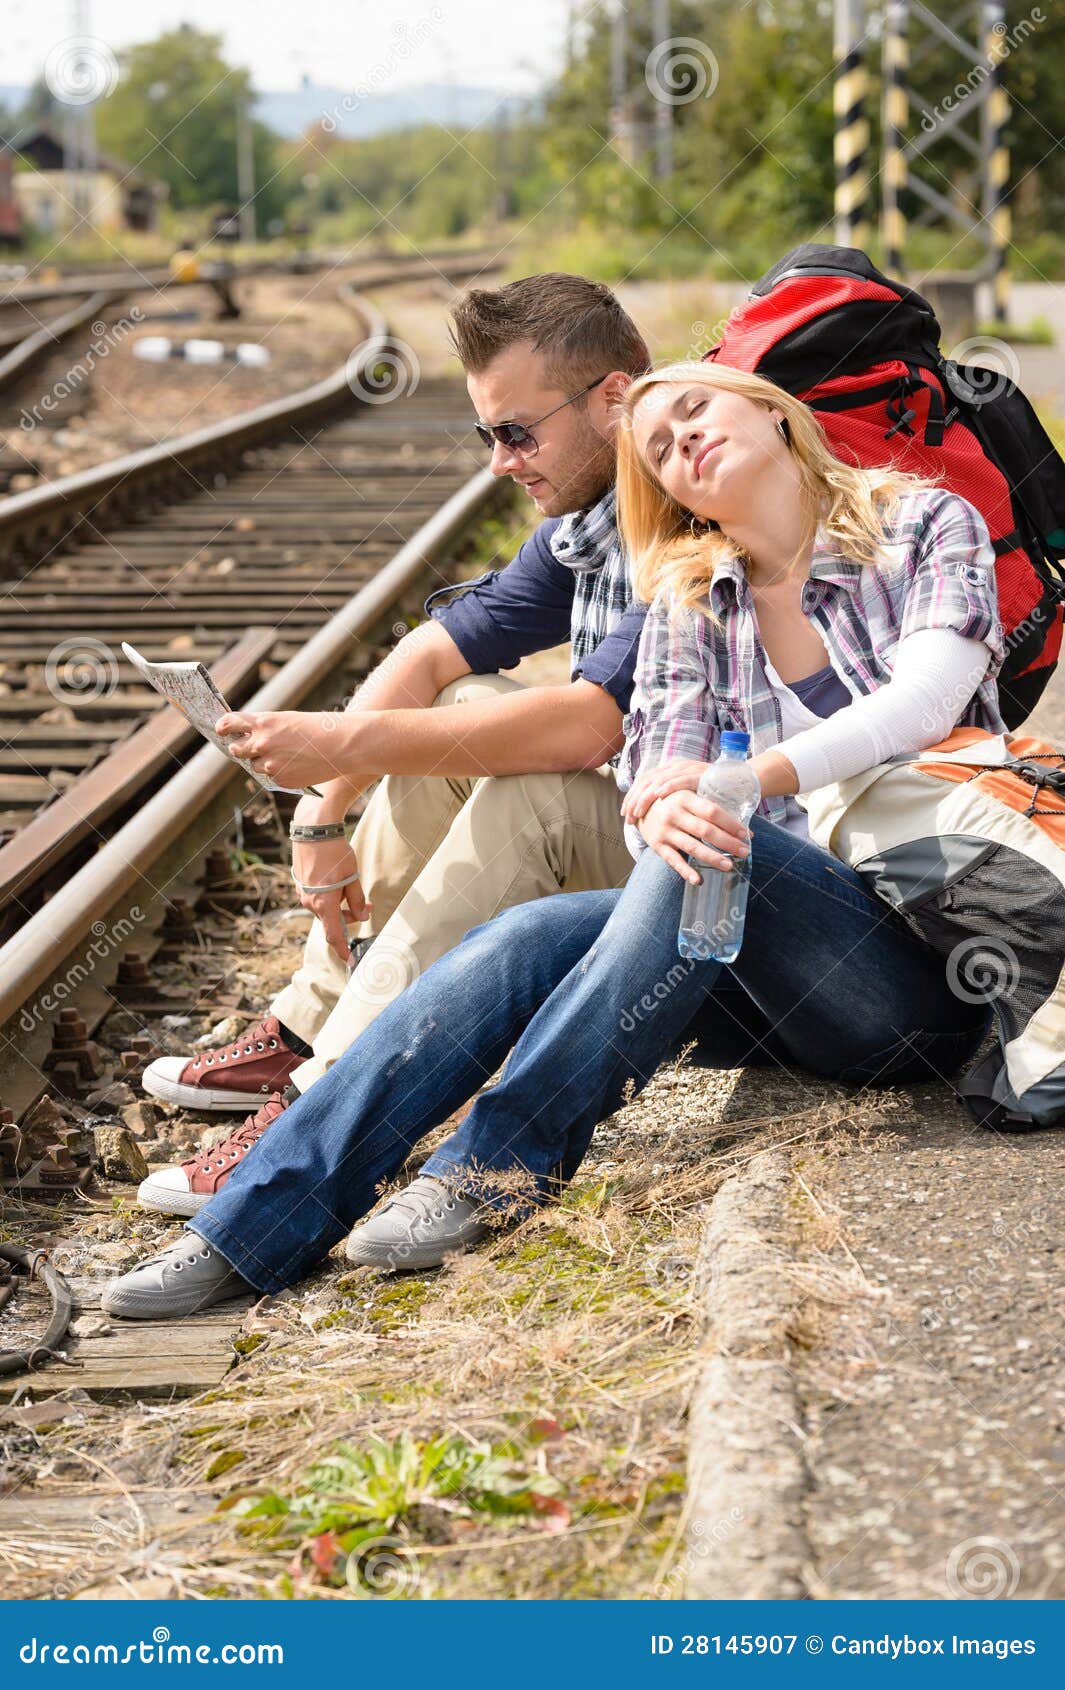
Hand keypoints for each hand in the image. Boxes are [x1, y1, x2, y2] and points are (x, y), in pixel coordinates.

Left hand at [215, 710, 352, 788]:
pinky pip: (271, 777)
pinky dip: (279, 772)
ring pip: (254, 766)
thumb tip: (249, 736)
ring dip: (263, 762)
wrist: (341, 745)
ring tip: (286, 755)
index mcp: (263, 723)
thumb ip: (265, 728)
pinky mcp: (280, 780)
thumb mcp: (288, 720)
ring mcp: (269, 764)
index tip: (222, 730)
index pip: (229, 724)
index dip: (222, 728)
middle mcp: (262, 744)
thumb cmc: (318, 727)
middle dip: (241, 748)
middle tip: (250, 747)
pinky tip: (297, 765)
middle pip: (236, 750)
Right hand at [290, 835, 371, 963]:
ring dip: (340, 905)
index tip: (351, 960)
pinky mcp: (301, 885)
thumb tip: (362, 916)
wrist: (313, 830)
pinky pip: (317, 898)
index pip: (334, 935)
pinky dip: (329, 897)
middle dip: (350, 916)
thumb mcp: (352, 877)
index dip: (343, 950)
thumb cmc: (335, 853)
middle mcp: (310, 903)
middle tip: (367, 905)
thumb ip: (357, 900)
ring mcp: (303, 894)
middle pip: (332, 920)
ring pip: (325, 909)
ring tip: (352, 886)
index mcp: (324, 904)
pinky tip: (336, 881)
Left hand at [621, 758, 713, 823]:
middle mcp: (676, 766)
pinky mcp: (699, 774)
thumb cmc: (710, 792)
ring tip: (637, 812)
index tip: (624, 813)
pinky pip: (680, 779)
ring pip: (659, 780)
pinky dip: (667, 787)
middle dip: (634, 800)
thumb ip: (672, 799)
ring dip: (646, 797)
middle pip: (647, 781)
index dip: (632, 796)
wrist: (738, 781)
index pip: (644, 781)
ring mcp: (687, 768)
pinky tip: (658, 796)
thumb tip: (654, 814)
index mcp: (670, 769)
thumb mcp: (686, 795)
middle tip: (627, 818)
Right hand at [637, 790, 750, 884]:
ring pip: (692, 847)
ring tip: (729, 866)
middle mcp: (674, 814)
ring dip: (713, 858)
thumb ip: (706, 804)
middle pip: (705, 830)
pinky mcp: (657, 846)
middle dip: (728, 842)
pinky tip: (699, 880)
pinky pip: (674, 861)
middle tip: (744, 851)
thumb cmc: (672, 801)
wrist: (640, 807)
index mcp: (684, 797)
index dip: (731, 823)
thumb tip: (739, 819)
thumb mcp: (686, 795)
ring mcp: (665, 831)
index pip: (712, 811)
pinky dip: (686, 872)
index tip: (746, 834)